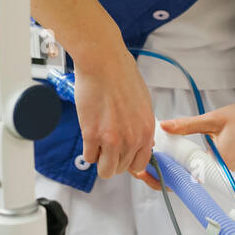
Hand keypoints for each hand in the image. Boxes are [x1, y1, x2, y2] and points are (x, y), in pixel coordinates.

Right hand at [72, 42, 154, 179]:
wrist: (104, 63)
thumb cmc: (122, 77)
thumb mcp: (143, 104)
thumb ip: (142, 127)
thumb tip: (143, 143)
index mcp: (146, 130)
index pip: (140, 164)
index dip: (128, 162)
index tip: (121, 156)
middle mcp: (132, 139)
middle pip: (121, 169)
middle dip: (112, 160)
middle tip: (106, 145)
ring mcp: (112, 140)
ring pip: (105, 170)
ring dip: (100, 159)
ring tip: (97, 142)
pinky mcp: (92, 135)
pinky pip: (88, 158)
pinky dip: (88, 150)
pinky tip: (89, 135)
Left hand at [135, 100, 234, 191]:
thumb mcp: (213, 118)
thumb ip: (188, 125)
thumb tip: (166, 127)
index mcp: (220, 161)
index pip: (188, 176)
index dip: (168, 175)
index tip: (151, 170)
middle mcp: (222, 171)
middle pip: (189, 180)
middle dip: (168, 175)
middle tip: (148, 168)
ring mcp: (223, 170)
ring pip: (194, 176)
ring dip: (176, 169)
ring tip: (157, 162)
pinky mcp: (222, 166)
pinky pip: (201, 170)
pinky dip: (186, 164)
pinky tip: (174, 157)